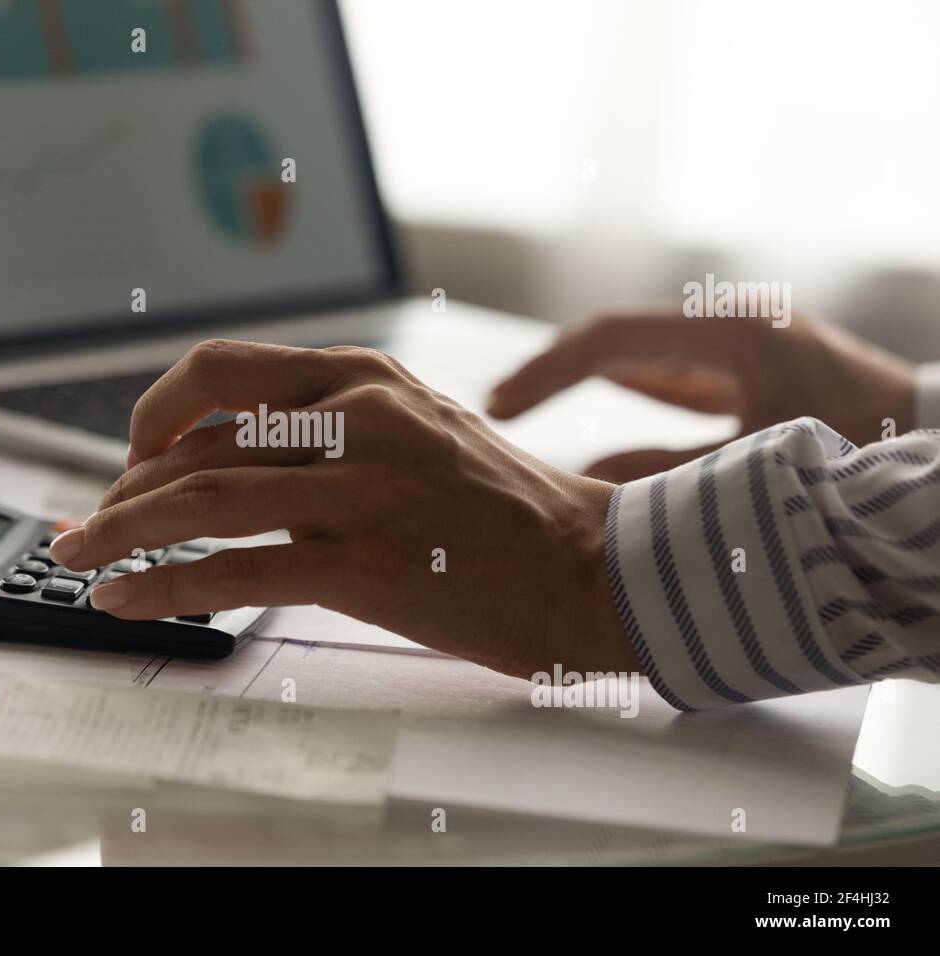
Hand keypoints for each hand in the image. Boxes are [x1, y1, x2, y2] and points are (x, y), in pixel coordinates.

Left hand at [49, 340, 636, 678]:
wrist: (589, 565)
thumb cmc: (500, 506)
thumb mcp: (417, 426)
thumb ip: (330, 428)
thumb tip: (231, 460)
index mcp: (361, 376)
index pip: (219, 371)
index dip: (153, 412)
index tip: (131, 458)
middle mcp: (353, 417)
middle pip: (195, 440)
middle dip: (119, 488)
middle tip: (83, 525)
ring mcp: (358, 488)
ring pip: (200, 500)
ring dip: (119, 534)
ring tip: (75, 562)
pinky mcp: (363, 563)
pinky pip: (234, 571)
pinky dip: (164, 587)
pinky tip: (127, 602)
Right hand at [487, 310, 916, 481]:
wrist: (937, 449)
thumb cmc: (862, 457)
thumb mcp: (754, 472)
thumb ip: (664, 478)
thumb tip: (581, 486)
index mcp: (731, 334)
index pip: (609, 340)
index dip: (545, 373)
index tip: (499, 406)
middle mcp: (729, 326)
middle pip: (613, 340)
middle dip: (550, 373)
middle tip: (493, 408)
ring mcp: (738, 345)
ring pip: (635, 355)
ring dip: (578, 381)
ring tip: (517, 409)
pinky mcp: (746, 371)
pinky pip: (665, 376)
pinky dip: (618, 391)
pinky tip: (582, 407)